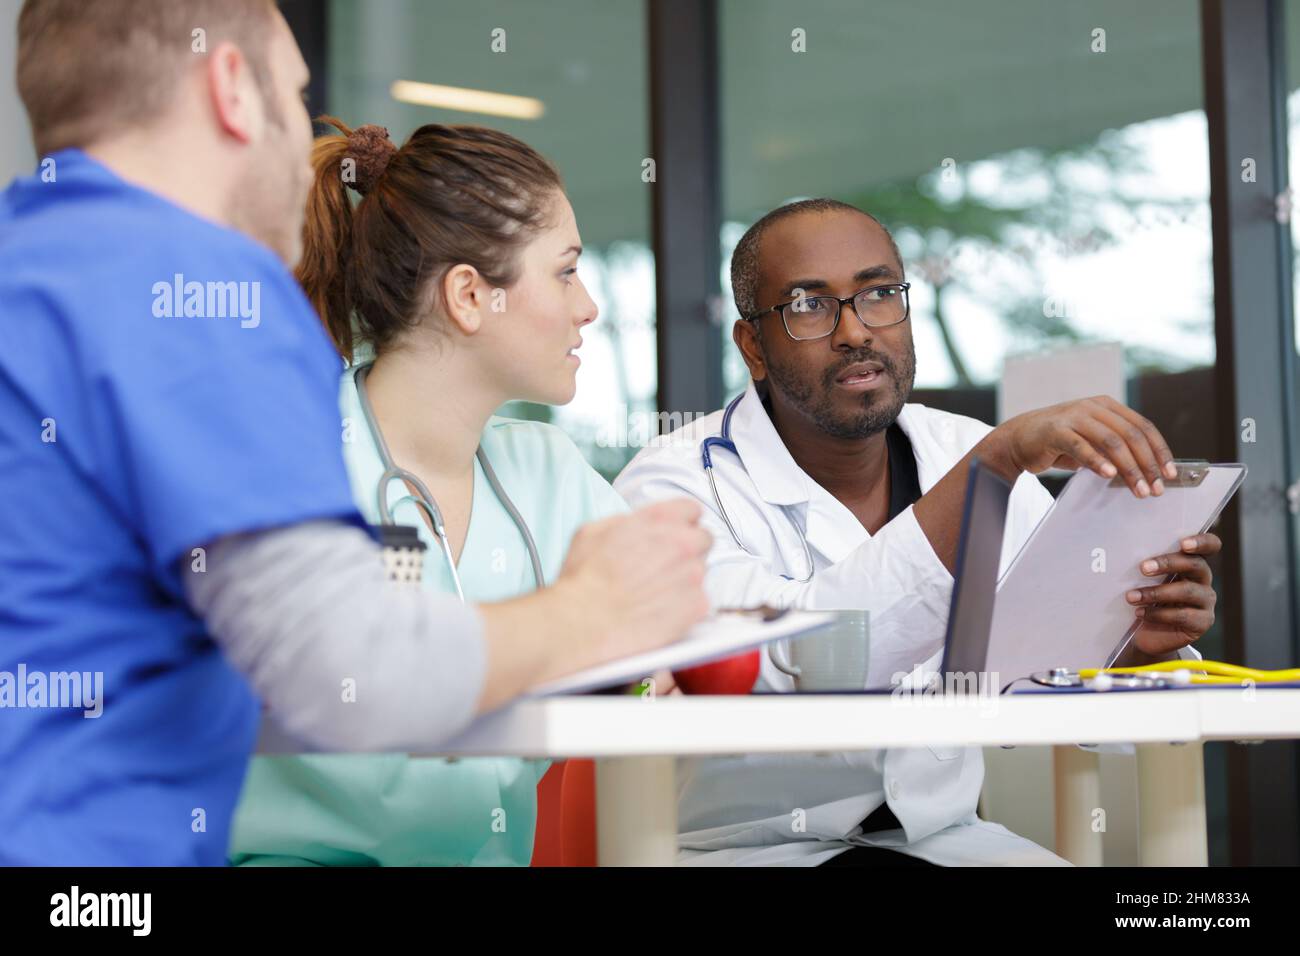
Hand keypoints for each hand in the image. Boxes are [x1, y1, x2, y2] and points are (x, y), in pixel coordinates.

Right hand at [555, 499, 712, 671]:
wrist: (584, 622)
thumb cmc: (583, 580)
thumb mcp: (592, 531)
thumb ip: (626, 521)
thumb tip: (638, 525)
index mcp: (658, 520)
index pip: (691, 510)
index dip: (681, 523)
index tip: (674, 535)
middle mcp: (681, 543)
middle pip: (704, 539)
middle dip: (688, 550)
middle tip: (665, 566)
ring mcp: (693, 575)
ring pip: (701, 571)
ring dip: (685, 579)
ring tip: (655, 593)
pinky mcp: (697, 606)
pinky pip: (701, 600)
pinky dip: (686, 606)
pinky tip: (661, 611)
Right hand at [979, 395, 1177, 497]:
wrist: (1017, 439)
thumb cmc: (1057, 442)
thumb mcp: (1092, 442)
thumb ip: (1115, 449)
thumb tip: (1146, 471)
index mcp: (1107, 406)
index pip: (1143, 427)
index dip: (1160, 451)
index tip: (1170, 474)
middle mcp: (1093, 407)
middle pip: (1131, 435)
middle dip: (1147, 464)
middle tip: (1155, 489)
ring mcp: (1074, 417)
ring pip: (1111, 441)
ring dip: (1129, 468)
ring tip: (1138, 490)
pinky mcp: (1056, 431)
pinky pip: (1081, 446)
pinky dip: (1097, 461)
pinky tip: (1108, 475)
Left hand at [1126, 532, 1220, 658]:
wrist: (1145, 634)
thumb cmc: (1145, 599)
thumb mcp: (1145, 580)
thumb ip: (1146, 567)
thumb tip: (1124, 554)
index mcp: (1192, 562)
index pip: (1210, 546)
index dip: (1201, 542)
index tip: (1183, 543)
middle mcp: (1203, 579)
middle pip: (1196, 565)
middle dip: (1168, 564)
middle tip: (1143, 568)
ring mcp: (1205, 601)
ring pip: (1187, 591)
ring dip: (1155, 593)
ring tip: (1131, 597)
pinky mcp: (1202, 622)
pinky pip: (1182, 615)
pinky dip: (1158, 613)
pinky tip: (1140, 613)